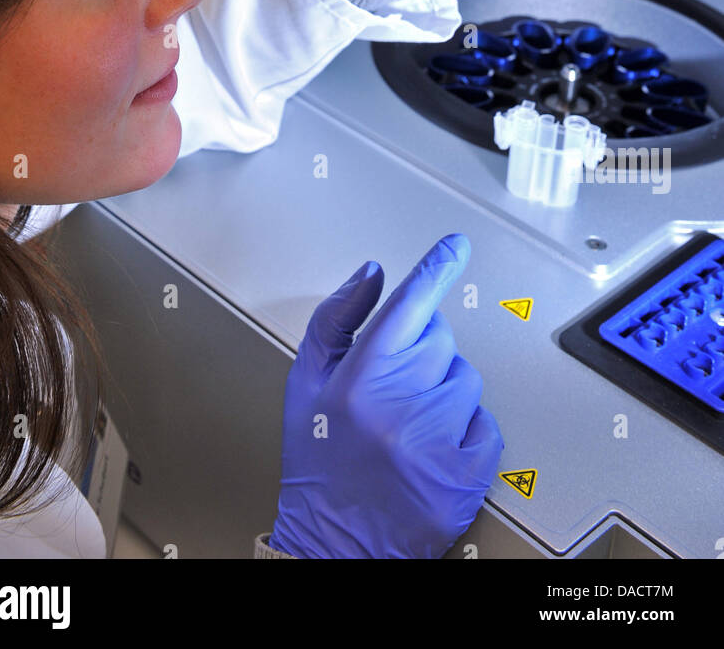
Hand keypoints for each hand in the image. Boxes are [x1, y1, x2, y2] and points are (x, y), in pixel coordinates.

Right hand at [270, 234, 503, 558]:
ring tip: (409, 423)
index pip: (410, 303)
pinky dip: (467, 431)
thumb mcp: (306, 384)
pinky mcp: (465, 473)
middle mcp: (400, 404)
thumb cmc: (319, 463)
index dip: (436, 268)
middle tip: (395, 386)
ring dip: (445, 393)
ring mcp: (437, 440)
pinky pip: (485, 424)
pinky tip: (432, 446)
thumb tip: (371, 276)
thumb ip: (336, 319)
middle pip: (442, 340)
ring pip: (466, 380)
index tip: (455, 246)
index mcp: (361, 376)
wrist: (333, 544)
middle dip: (423, 353)